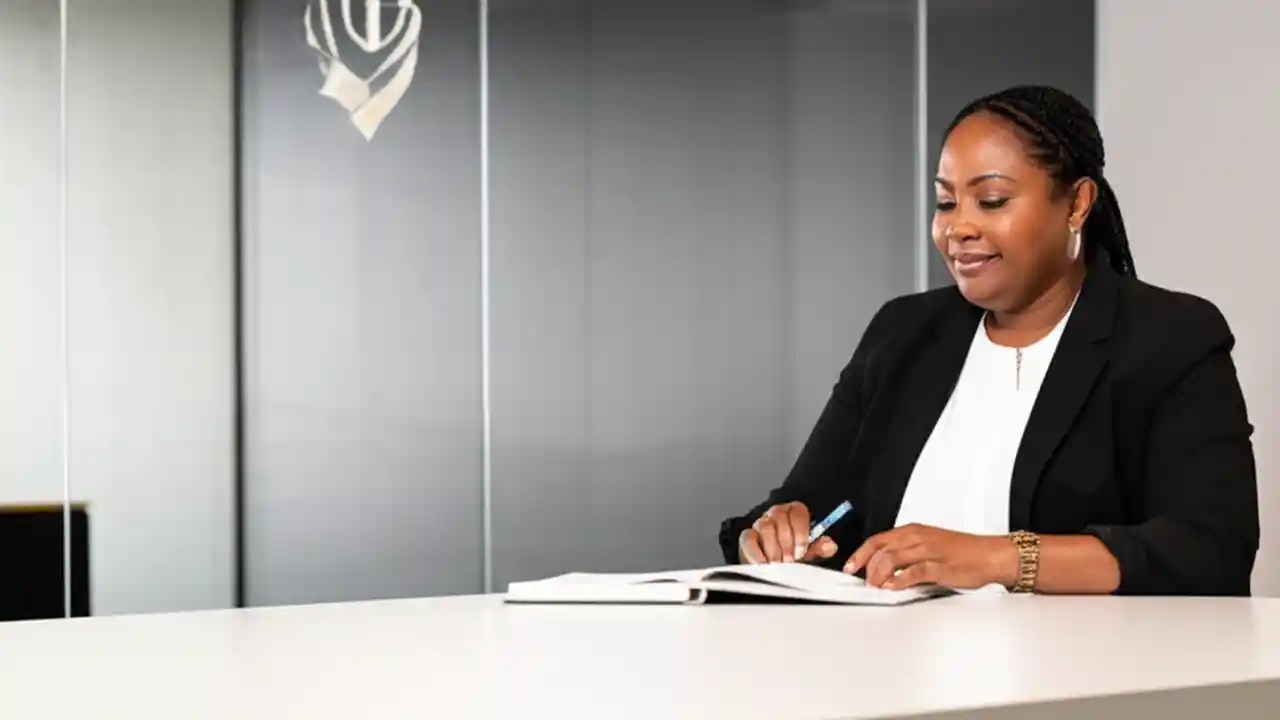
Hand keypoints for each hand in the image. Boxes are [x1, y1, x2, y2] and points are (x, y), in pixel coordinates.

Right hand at [738, 502, 838, 563]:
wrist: (774, 568)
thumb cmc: (793, 556)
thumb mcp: (810, 553)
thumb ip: (820, 548)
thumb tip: (830, 544)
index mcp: (794, 514)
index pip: (797, 511)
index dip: (800, 530)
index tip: (802, 549)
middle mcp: (776, 515)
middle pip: (779, 515)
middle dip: (786, 541)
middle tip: (791, 560)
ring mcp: (760, 524)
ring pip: (764, 526)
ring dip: (773, 548)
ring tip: (779, 564)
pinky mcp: (748, 537)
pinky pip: (748, 539)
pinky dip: (756, 553)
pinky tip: (763, 564)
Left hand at [844, 523, 1015, 589]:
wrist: (991, 555)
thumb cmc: (963, 553)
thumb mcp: (928, 547)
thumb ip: (906, 556)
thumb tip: (884, 570)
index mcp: (913, 531)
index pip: (877, 540)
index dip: (860, 554)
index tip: (850, 566)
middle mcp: (918, 538)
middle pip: (880, 549)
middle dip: (866, 566)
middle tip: (862, 581)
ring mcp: (929, 552)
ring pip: (892, 558)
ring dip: (878, 574)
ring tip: (875, 586)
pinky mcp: (941, 567)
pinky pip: (914, 572)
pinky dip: (899, 581)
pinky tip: (893, 587)